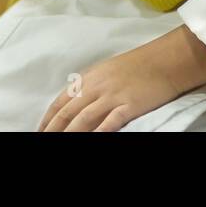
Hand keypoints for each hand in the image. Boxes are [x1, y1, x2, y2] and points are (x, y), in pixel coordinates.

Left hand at [37, 38, 188, 131]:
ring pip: (83, 120)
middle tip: (43, 141)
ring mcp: (112, 96)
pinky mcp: (129, 106)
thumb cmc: (137, 65)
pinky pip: (109, 123)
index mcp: (89, 78)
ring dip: (69, 135)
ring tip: (59, 145)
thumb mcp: (107, 70)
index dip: (47, 120)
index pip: (60, 102)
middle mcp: (97, 87)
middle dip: (53, 131)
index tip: (40, 132)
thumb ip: (90, 86)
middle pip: (67, 113)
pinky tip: (90, 140)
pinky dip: (98, 133)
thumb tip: (73, 103)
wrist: (165, 61)